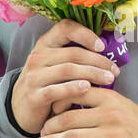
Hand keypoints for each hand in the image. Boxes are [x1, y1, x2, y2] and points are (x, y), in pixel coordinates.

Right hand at [11, 18, 118, 134]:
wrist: (23, 109)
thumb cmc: (48, 84)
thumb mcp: (56, 65)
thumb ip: (74, 56)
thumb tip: (108, 52)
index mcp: (45, 44)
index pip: (65, 28)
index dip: (85, 34)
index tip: (102, 46)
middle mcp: (38, 56)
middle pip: (73, 53)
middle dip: (98, 61)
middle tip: (115, 70)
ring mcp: (34, 76)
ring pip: (68, 70)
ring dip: (92, 74)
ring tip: (109, 79)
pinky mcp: (34, 95)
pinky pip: (57, 89)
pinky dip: (74, 88)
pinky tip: (88, 88)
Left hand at [32, 84, 137, 137]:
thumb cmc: (136, 125)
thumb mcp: (120, 104)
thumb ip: (96, 100)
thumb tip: (65, 100)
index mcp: (110, 98)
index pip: (75, 92)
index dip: (56, 100)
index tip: (48, 110)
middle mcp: (110, 114)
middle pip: (69, 118)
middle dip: (49, 127)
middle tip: (40, 132)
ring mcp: (112, 135)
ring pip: (72, 137)